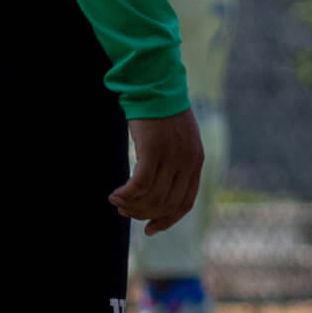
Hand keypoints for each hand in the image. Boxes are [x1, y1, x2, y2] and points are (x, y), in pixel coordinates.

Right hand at [114, 110, 204, 236]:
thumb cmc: (161, 111)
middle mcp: (188, 161)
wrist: (155, 83)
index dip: (167, 220)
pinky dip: (126, 195)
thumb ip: (175, 162)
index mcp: (196, 161)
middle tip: (125, 213)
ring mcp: (172, 156)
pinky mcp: (153, 150)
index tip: (150, 229)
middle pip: (167, 204)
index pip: (185, 203)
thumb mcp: (177, 139)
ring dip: (132, 205)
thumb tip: (157, 191)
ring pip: (152, 197)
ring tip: (117, 202)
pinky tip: (115, 194)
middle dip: (144, 214)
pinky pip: (140, 184)